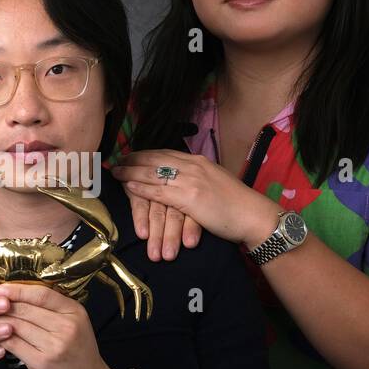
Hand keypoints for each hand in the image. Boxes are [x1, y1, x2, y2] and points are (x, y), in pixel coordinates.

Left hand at [0, 282, 112, 368]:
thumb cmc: (79, 353)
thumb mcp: (75, 324)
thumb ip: (53, 310)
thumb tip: (18, 295)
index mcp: (74, 311)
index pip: (42, 294)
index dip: (18, 290)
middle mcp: (66, 326)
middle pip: (26, 309)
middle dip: (0, 304)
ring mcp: (54, 345)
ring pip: (17, 326)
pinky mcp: (42, 362)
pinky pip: (14, 344)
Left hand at [112, 149, 279, 249]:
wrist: (253, 215)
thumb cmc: (237, 204)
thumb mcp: (215, 183)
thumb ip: (199, 179)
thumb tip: (183, 180)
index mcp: (199, 161)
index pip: (165, 153)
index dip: (145, 154)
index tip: (130, 155)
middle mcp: (193, 166)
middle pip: (155, 159)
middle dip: (133, 160)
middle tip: (116, 162)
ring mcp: (191, 180)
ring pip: (153, 173)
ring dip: (131, 172)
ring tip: (116, 173)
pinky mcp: (189, 197)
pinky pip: (159, 191)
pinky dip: (142, 188)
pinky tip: (129, 187)